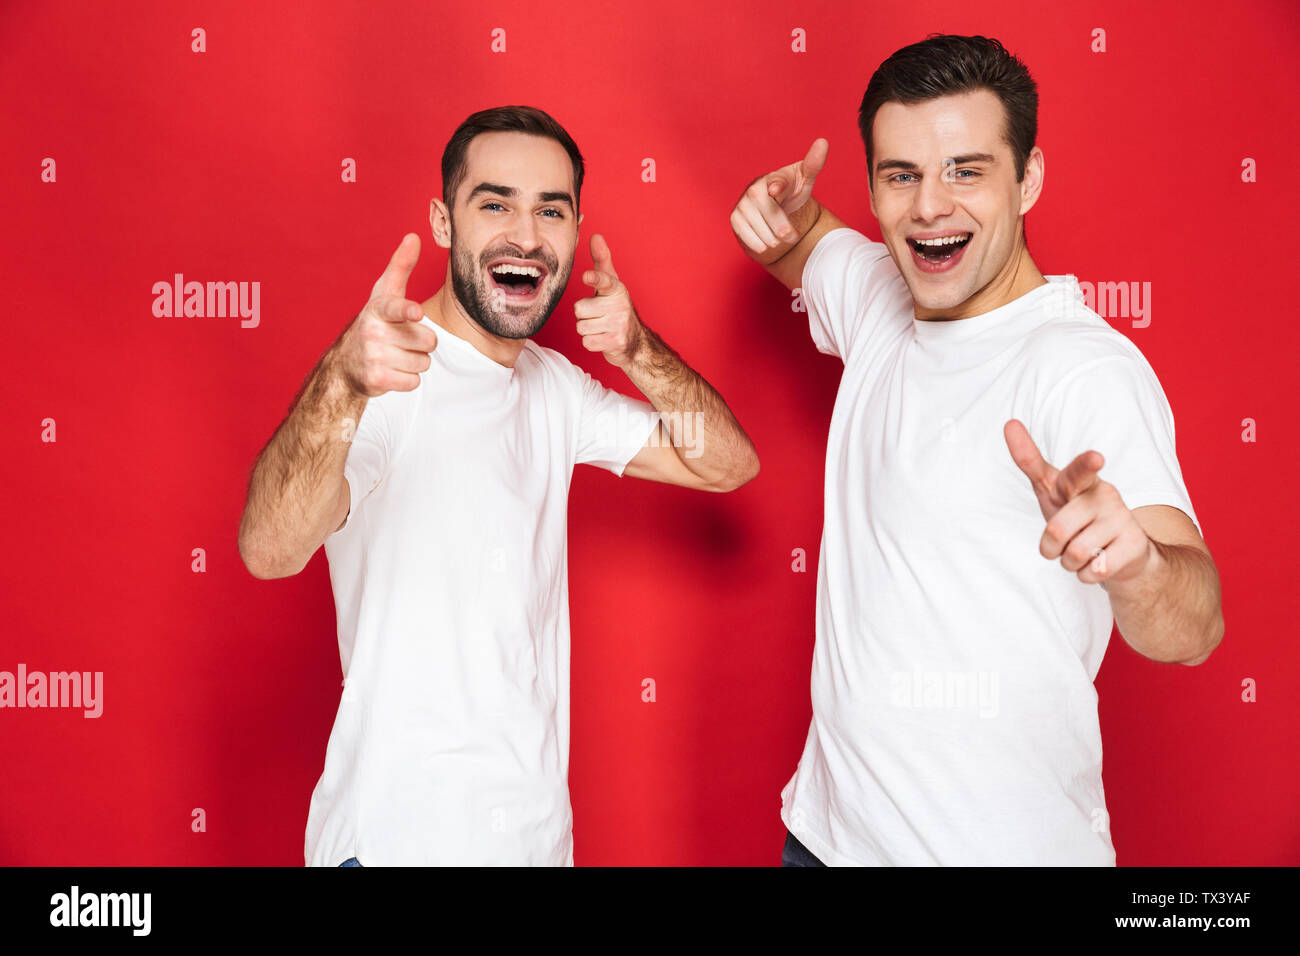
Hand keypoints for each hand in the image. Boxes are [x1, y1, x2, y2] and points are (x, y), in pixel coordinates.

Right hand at [335, 233, 438, 396]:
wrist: (348, 363)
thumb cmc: (376, 322)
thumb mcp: (384, 293)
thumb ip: (401, 266)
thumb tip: (414, 237)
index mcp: (377, 309)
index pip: (395, 308)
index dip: (407, 311)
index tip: (416, 313)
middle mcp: (373, 332)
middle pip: (428, 341)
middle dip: (423, 343)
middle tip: (404, 340)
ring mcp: (373, 357)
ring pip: (423, 363)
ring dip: (416, 361)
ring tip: (397, 355)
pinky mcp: (376, 380)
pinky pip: (414, 382)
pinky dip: (408, 379)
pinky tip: (393, 370)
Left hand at [574, 233, 643, 367]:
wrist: (634, 341)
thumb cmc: (615, 307)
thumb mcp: (610, 284)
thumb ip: (601, 260)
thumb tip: (596, 236)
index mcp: (616, 289)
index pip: (604, 281)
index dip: (594, 278)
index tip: (586, 276)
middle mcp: (620, 305)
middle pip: (579, 309)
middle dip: (585, 315)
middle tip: (599, 315)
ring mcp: (618, 324)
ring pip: (581, 326)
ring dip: (588, 329)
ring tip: (601, 326)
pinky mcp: (615, 342)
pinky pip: (587, 342)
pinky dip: (592, 342)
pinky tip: (603, 338)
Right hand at [730, 137, 828, 252]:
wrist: (770, 204)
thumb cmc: (790, 191)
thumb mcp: (804, 179)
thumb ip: (813, 164)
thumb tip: (823, 142)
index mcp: (775, 178)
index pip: (777, 182)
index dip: (777, 186)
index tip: (775, 189)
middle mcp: (755, 189)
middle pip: (775, 218)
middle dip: (786, 231)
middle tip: (793, 235)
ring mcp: (743, 204)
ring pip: (765, 234)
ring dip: (776, 241)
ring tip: (779, 235)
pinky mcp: (734, 219)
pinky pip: (752, 241)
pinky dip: (762, 246)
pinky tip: (766, 239)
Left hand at [1003, 419, 1154, 585]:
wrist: (1122, 552)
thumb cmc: (1078, 516)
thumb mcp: (1053, 490)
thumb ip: (1031, 461)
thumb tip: (1010, 422)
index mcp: (1081, 482)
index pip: (1077, 472)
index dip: (1084, 465)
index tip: (1096, 458)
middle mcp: (1104, 494)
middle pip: (1056, 530)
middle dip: (1050, 548)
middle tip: (1063, 544)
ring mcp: (1122, 517)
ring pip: (1075, 554)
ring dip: (1070, 562)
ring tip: (1085, 552)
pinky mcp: (1136, 543)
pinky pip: (1096, 571)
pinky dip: (1088, 574)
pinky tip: (1101, 562)